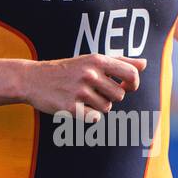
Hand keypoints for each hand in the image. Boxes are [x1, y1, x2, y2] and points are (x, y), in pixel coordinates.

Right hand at [25, 53, 146, 119]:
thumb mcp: (91, 60)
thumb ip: (120, 61)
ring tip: (83, 98)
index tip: (126, 87)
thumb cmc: (67, 69)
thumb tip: (144, 64)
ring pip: (107, 108)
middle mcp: (90, 74)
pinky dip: (89, 116)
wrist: (33, 79)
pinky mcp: (70, 107)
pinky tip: (78, 108)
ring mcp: (80, 91)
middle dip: (110, 97)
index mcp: (97, 60)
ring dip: (98, 106)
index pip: (131, 74)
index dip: (134, 84)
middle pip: (120, 95)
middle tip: (94, 92)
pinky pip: (94, 118)